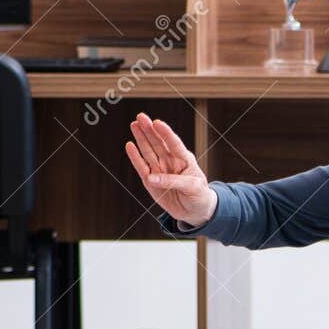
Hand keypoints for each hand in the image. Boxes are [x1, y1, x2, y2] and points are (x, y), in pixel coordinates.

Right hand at [125, 113, 217, 228]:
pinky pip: (141, 168)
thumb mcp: (193, 188)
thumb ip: (173, 181)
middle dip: (149, 130)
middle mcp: (170, 161)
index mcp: (184, 159)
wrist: (195, 212)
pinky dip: (135, 157)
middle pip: (158, 143)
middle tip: (140, 116)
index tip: (157, 123)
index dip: (166, 133)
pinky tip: (130, 145)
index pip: (174, 143)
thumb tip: (151, 177)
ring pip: (148, 151)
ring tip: (134, 124)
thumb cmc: (199, 196)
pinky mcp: (150, 181)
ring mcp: (160, 170)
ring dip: (141, 138)